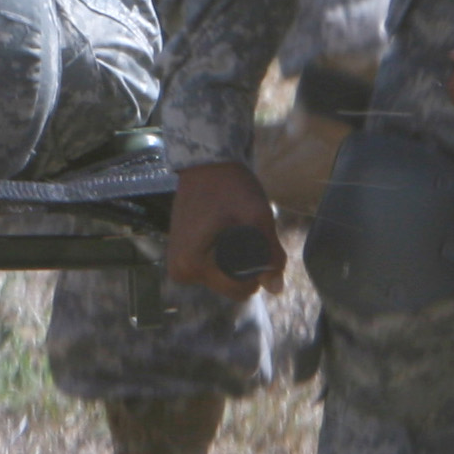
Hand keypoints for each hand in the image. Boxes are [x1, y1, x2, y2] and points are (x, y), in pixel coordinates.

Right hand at [165, 159, 284, 301]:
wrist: (207, 163)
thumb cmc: (231, 187)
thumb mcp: (257, 217)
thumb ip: (270, 255)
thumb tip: (276, 289)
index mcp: (192, 265)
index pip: (238, 290)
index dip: (257, 270)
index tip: (257, 241)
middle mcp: (180, 270)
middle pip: (229, 285)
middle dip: (245, 265)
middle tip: (244, 230)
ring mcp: (177, 263)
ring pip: (221, 277)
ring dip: (234, 259)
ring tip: (231, 227)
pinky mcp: (180, 255)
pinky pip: (211, 268)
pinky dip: (223, 255)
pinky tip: (223, 230)